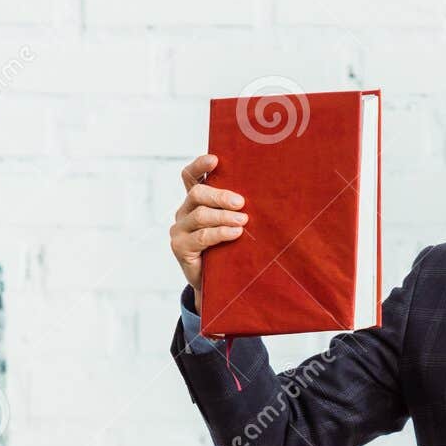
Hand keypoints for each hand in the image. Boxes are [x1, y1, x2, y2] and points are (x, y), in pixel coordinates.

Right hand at [170, 153, 248, 298]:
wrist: (217, 286)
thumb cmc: (229, 251)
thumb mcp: (233, 227)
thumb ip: (237, 211)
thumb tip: (266, 194)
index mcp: (195, 202)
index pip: (190, 176)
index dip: (200, 166)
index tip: (215, 160)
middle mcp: (184, 212)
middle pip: (197, 193)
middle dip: (220, 195)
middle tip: (240, 202)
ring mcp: (179, 230)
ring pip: (200, 215)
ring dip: (223, 216)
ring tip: (242, 221)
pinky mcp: (180, 247)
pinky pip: (201, 236)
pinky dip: (220, 233)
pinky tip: (234, 234)